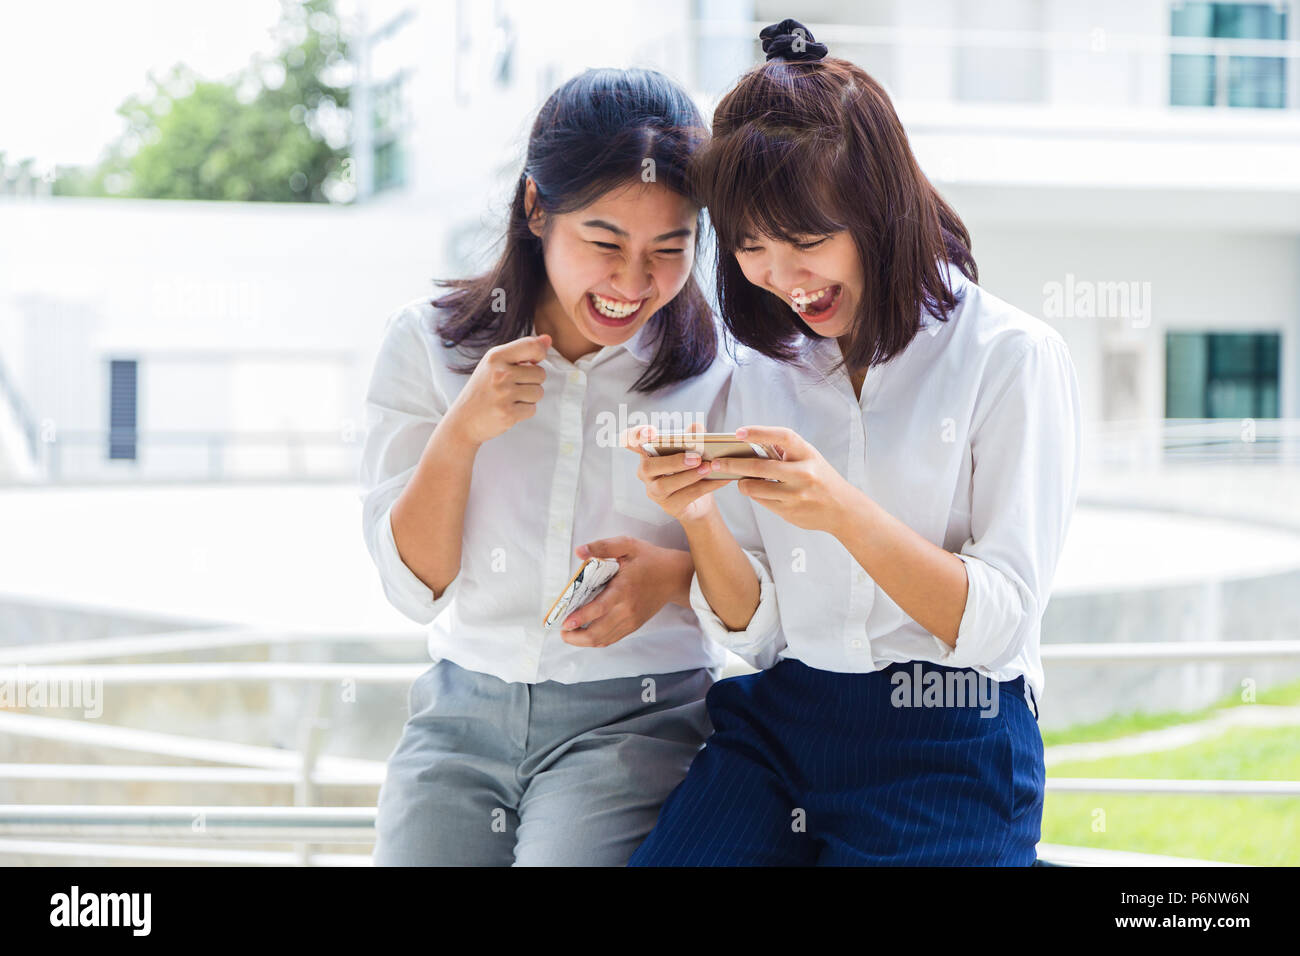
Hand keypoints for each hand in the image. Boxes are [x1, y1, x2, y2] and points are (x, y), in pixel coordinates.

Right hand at [442, 333, 550, 446]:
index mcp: (495, 357)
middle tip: (512, 387)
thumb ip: (522, 350)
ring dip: (529, 397)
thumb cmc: (483, 389)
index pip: (532, 346)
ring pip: (538, 392)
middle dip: (532, 381)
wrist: (464, 420)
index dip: (539, 354)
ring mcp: (504, 394)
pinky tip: (508, 409)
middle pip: (541, 373)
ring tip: (510, 398)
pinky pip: (532, 409)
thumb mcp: (496, 364)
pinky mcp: (508, 413)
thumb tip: (548, 339)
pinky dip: (524, 411)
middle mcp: (500, 373)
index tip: (531, 362)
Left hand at [557, 536, 692, 646]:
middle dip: (575, 636)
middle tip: (561, 631)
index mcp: (624, 589)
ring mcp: (631, 620)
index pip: (599, 608)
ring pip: (603, 639)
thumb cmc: (650, 559)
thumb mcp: (627, 545)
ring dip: (583, 641)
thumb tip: (579, 551)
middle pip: (598, 632)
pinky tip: (586, 633)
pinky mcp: (634, 625)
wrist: (675, 576)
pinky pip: (612, 638)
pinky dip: (596, 640)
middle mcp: (627, 609)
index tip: (565, 622)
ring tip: (569, 634)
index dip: (580, 617)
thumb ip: (602, 547)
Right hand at [619, 422, 735, 524]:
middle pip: (650, 467)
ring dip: (688, 476)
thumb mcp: (692, 449)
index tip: (650, 432)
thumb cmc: (690, 468)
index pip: (631, 441)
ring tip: (708, 468)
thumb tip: (697, 427)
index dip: (635, 435)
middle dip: (673, 462)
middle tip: (695, 458)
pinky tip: (720, 479)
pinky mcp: (669, 506)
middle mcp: (645, 472)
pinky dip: (705, 486)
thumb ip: (692, 437)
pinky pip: (685, 496)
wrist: (699, 500)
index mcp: (647, 452)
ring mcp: (654, 491)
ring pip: (665, 485)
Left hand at [712, 425, 858, 533]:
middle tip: (714, 463)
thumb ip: (785, 450)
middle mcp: (803, 473)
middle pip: (759, 467)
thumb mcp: (809, 457)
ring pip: (754, 488)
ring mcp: (796, 494)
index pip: (782, 437)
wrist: (842, 509)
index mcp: (807, 453)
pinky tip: (755, 491)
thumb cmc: (820, 477)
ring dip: (741, 483)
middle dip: (732, 464)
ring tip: (739, 480)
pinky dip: (754, 495)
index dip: (759, 432)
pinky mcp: (789, 511)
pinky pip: (761, 501)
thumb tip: (750, 442)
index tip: (737, 432)